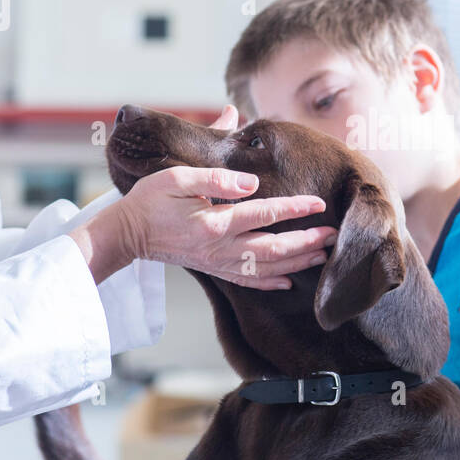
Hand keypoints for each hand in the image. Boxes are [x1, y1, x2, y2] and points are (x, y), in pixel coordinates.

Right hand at [88, 105, 336, 288]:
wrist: (126, 233)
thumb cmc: (151, 200)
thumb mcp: (177, 177)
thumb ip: (215, 178)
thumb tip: (249, 180)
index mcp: (214, 223)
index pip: (263, 215)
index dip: (293, 209)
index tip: (318, 203)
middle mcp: (220, 248)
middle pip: (273, 248)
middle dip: (307, 243)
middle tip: (333, 234)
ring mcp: (218, 262)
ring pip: (267, 267)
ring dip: (297, 262)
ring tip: (323, 254)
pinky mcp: (214, 269)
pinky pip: (249, 280)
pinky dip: (271, 282)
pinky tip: (289, 282)